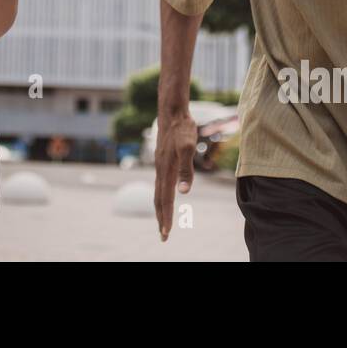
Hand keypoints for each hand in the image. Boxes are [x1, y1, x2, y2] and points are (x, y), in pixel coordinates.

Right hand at [153, 111, 197, 241]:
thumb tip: (184, 192)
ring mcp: (160, 164)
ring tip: (162, 220)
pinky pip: (160, 182)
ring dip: (160, 208)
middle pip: (158, 199)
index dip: (165, 217)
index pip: (164, 199)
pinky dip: (161, 195)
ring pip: (158, 191)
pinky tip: (165, 195)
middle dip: (160, 218)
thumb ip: (186, 170)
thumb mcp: (188, 148)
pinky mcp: (162, 159)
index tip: (166, 233)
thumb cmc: (182, 129)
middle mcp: (160, 169)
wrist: (172, 111)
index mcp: (165, 170)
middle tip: (163, 236)